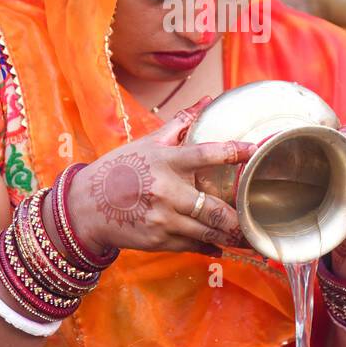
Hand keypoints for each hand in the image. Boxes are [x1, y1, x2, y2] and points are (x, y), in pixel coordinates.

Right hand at [64, 97, 254, 258]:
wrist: (86, 206)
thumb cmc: (119, 169)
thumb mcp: (147, 143)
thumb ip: (180, 123)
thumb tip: (206, 100)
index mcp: (166, 161)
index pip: (206, 154)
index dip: (234, 152)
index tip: (254, 152)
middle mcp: (166, 191)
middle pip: (214, 208)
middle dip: (240, 217)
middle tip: (259, 215)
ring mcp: (162, 219)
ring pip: (208, 232)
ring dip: (233, 236)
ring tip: (251, 236)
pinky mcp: (159, 241)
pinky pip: (193, 246)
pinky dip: (211, 246)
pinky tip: (224, 245)